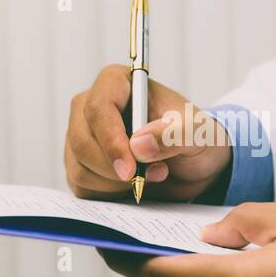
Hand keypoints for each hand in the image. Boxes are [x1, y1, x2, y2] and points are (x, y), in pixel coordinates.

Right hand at [65, 65, 231, 201]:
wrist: (192, 162)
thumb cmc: (192, 135)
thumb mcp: (197, 132)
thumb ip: (174, 134)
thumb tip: (138, 145)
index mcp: (116, 83)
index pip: (99, 108)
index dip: (112, 141)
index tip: (131, 169)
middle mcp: (91, 106)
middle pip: (82, 140)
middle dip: (115, 168)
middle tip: (152, 175)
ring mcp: (81, 136)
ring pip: (79, 166)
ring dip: (116, 183)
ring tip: (149, 175)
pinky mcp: (80, 164)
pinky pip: (81, 185)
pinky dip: (109, 193)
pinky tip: (132, 186)